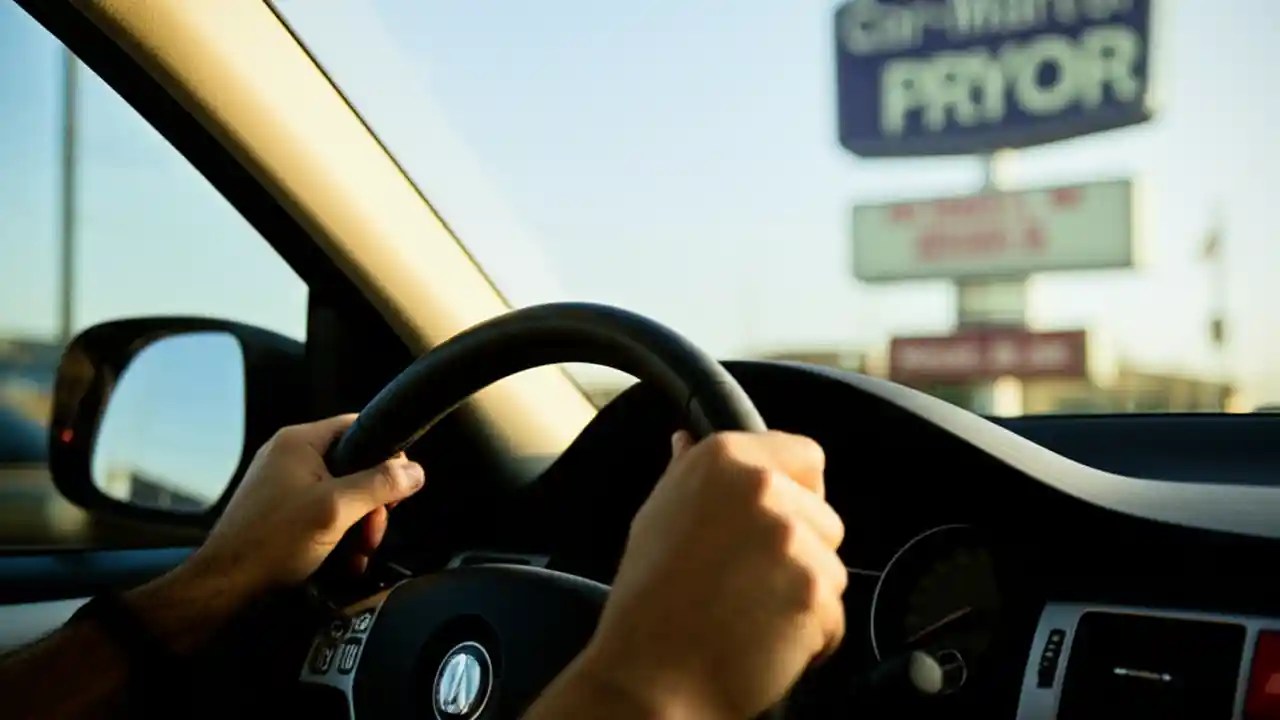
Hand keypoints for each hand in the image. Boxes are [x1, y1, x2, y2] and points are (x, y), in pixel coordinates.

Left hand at [183, 414, 425, 602]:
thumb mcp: (336, 510)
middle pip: (356, 466)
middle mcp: (290, 456)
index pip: (359, 427)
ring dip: (358, 525)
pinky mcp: (282, 511)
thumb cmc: (271, 543)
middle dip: (372, 503)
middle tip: (372, 532)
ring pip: (343, 494)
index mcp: (299, 441)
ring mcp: (284, 484)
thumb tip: (416, 471)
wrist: (226, 587)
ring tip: (356, 552)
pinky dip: (339, 534)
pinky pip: (325, 512)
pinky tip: (343, 559)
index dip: (387, 455)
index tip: (397, 488)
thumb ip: (379, 485)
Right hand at [576, 431, 846, 717]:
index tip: (771, 524)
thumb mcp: (656, 515)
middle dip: (802, 550)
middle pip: (825, 515)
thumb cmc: (648, 600)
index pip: (806, 456)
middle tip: (749, 580)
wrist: (649, 674)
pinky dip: (810, 637)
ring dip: (805, 595)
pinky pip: (834, 614)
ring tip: (751, 613)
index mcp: (724, 459)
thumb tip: (687, 439)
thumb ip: (687, 473)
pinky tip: (763, 640)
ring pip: (833, 567)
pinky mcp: (814, 590)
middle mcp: (762, 488)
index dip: (797, 492)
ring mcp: (792, 539)